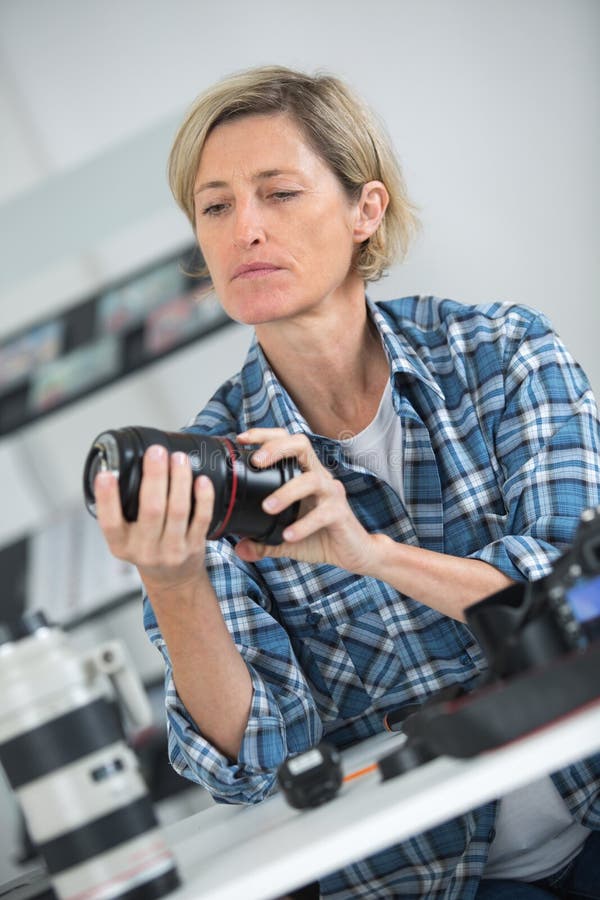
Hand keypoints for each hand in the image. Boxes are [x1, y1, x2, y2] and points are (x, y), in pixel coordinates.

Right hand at [94, 444, 214, 592]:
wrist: (172, 580)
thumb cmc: (146, 549)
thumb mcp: (125, 537)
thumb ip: (121, 510)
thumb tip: (119, 465)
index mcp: (121, 545)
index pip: (110, 522)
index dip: (107, 498)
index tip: (106, 474)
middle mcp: (145, 549)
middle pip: (151, 510)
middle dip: (155, 477)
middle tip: (156, 452)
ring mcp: (172, 550)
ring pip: (179, 511)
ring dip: (180, 481)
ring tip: (178, 458)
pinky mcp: (195, 546)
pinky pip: (202, 518)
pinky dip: (204, 498)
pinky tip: (202, 479)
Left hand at [234, 428, 376, 573]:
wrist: (354, 553)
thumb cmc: (320, 537)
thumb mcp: (285, 539)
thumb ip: (262, 542)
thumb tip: (240, 549)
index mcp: (304, 474)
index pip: (287, 441)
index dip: (265, 436)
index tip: (242, 439)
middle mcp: (319, 477)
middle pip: (302, 444)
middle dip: (277, 448)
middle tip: (255, 462)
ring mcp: (331, 493)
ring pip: (311, 479)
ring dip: (287, 491)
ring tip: (267, 507)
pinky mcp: (340, 513)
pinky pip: (323, 514)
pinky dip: (303, 524)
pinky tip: (288, 535)